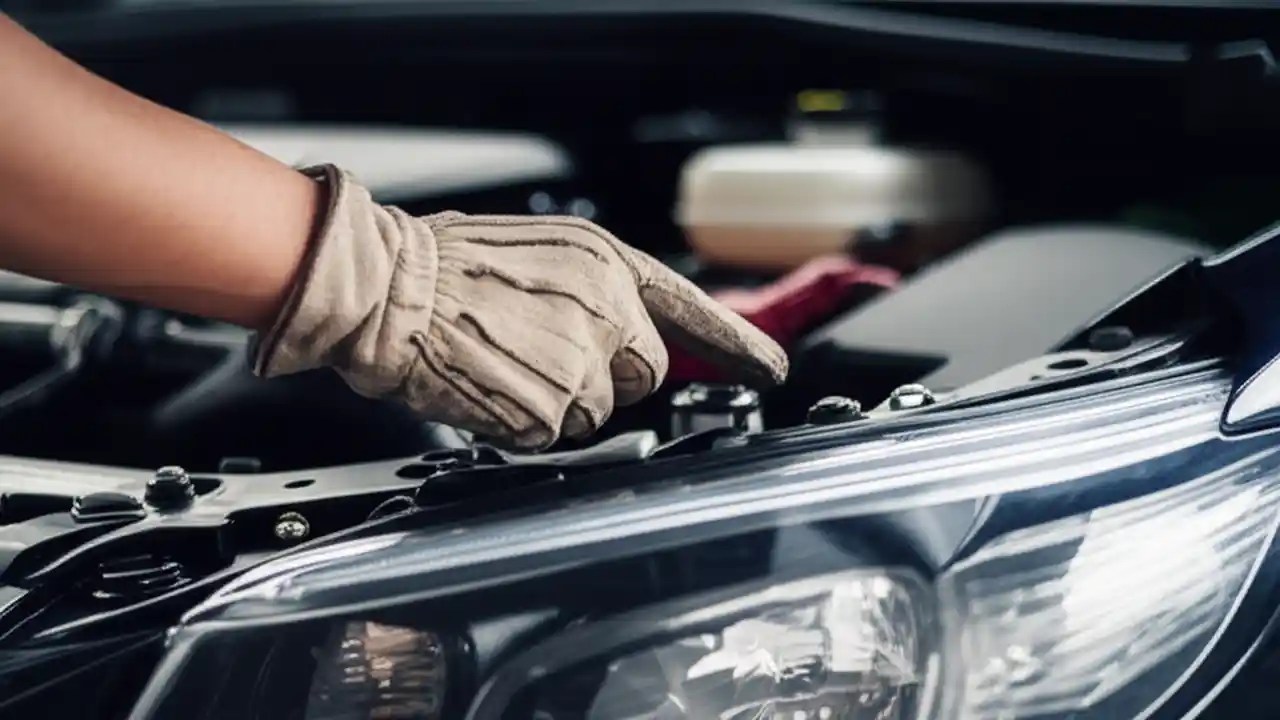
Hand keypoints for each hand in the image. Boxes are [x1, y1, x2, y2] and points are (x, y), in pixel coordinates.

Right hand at [255, 166, 787, 449]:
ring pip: (596, 412)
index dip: (736, 345)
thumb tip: (621, 326)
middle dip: (607, 378)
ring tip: (504, 362)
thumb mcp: (541, 254)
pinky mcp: (550, 409)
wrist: (388, 287)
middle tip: (548, 357)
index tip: (769, 370)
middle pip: (644, 375)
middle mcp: (608, 311)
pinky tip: (489, 384)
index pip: (690, 309)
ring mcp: (582, 363)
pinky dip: (521, 422)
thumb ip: (594, 290)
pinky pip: (551, 435)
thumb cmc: (446, 265)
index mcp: (607, 264)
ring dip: (557, 401)